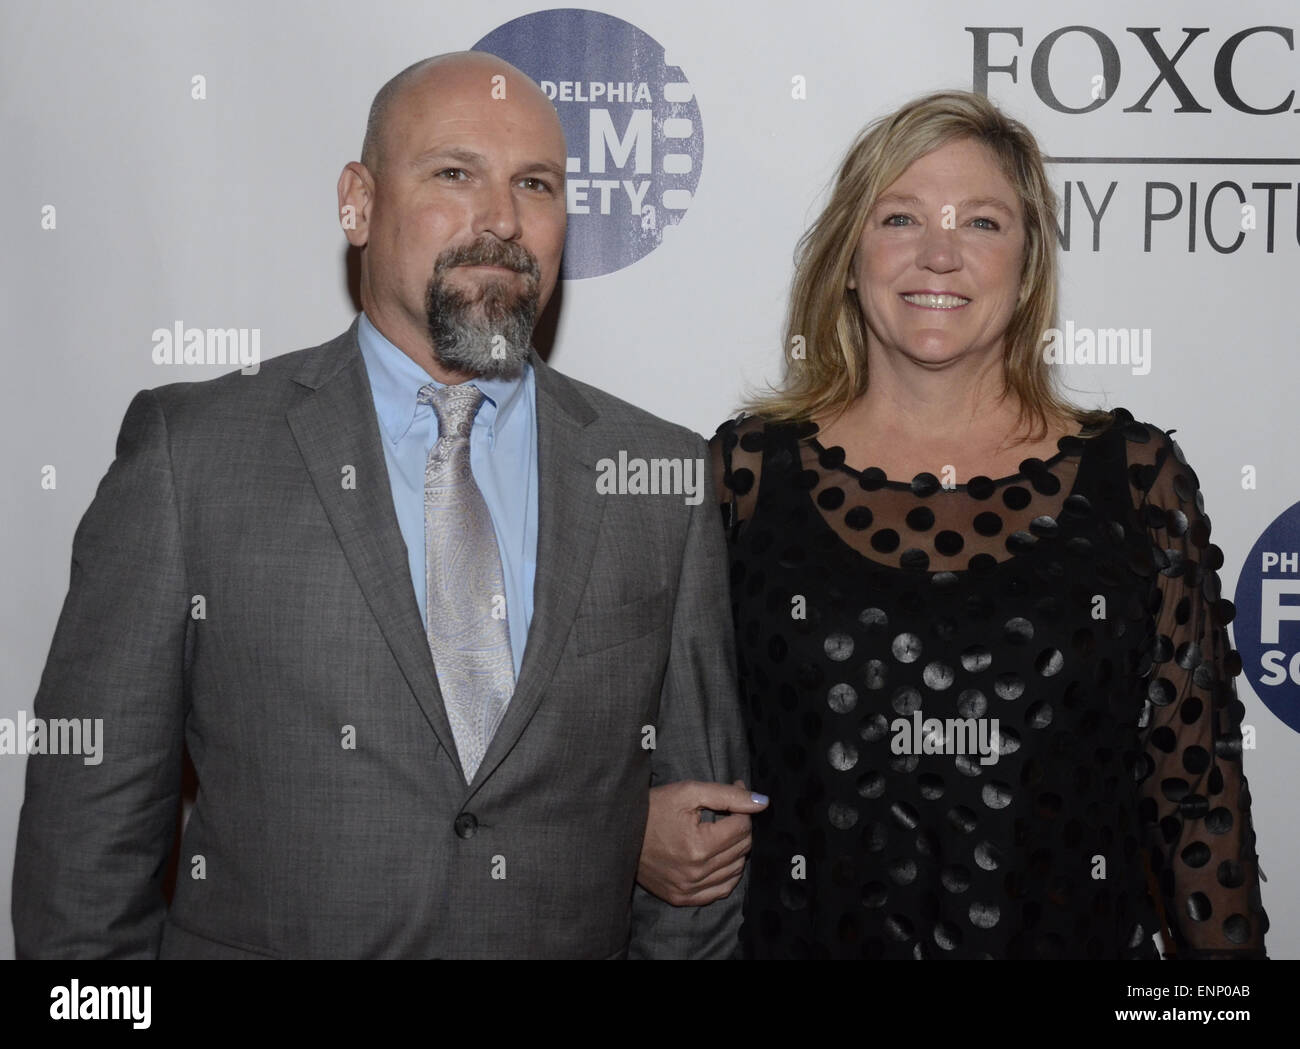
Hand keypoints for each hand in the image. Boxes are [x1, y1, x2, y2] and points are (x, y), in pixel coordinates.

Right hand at [636, 779, 768, 905]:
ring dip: (735, 849)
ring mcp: (689, 889)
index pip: (742, 827)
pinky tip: (720, 859)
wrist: (620, 832)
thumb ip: (728, 796)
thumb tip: (763, 803)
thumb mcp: (689, 792)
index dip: (741, 808)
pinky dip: (727, 875)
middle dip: (739, 826)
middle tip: (726, 813)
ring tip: (720, 833)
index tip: (732, 795)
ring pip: (736, 870)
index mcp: (699, 845)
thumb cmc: (653, 808)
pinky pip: (720, 891)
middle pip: (742, 848)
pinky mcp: (682, 898)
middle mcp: (697, 872)